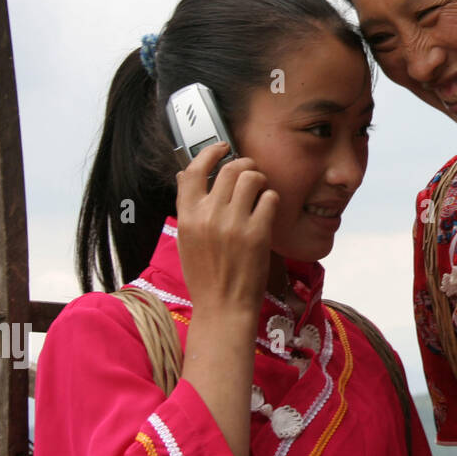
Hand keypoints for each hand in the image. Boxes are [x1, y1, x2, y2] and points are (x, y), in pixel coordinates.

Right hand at [175, 142, 279, 319]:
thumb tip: (184, 176)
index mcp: (187, 217)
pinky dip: (272, 199)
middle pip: (229, 168)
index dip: (208, 153)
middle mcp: (208, 216)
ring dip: (260, 179)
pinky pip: (270, 198)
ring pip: (252, 177)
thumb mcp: (187, 240)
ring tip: (261, 191)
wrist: (223, 307)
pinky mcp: (257, 233)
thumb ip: (189, 209)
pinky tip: (268, 211)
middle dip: (245, 164)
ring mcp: (233, 223)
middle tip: (252, 172)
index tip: (221, 147)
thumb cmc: (206, 276)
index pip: (191, 171)